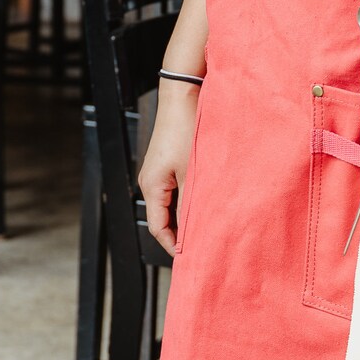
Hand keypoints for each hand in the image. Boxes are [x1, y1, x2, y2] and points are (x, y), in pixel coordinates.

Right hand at [137, 81, 199, 253]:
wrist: (183, 99)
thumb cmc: (186, 132)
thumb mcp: (193, 174)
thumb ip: (193, 205)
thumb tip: (198, 233)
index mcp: (151, 187)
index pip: (158, 228)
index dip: (174, 247)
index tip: (193, 260)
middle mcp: (150, 182)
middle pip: (163, 219)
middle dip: (181, 235)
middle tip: (204, 248)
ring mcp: (158, 173)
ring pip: (171, 205)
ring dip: (187, 218)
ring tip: (208, 228)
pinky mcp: (168, 164)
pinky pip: (175, 192)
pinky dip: (188, 203)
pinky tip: (206, 204)